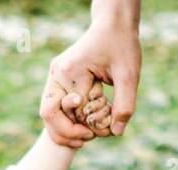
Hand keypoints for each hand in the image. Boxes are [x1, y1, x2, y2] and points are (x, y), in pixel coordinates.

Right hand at [40, 14, 140, 146]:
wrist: (113, 24)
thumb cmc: (122, 45)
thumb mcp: (129, 75)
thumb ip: (124, 105)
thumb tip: (116, 132)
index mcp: (72, 72)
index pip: (75, 112)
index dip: (89, 126)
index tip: (105, 129)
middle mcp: (57, 74)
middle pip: (50, 115)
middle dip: (69, 133)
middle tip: (89, 138)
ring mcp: (54, 76)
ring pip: (48, 114)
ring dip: (64, 130)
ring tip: (85, 137)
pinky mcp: (57, 79)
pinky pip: (53, 107)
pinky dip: (64, 121)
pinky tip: (80, 128)